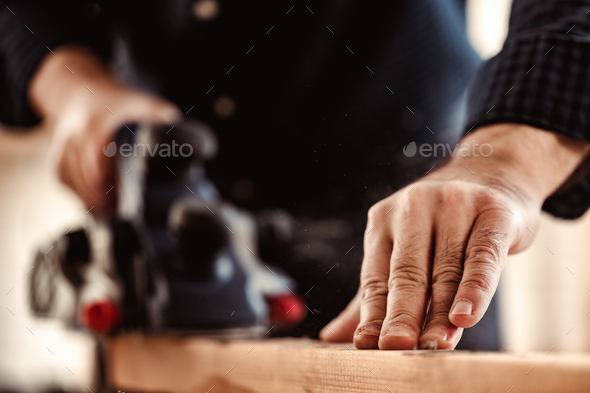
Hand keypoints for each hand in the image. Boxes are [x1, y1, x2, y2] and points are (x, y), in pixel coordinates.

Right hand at [30, 46, 180, 209]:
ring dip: (93, 200)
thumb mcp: (132, 99)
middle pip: (87, 179)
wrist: (76, 92)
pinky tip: (96, 204)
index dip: (112, 185)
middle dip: (105, 197)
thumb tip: (173, 116)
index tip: (127, 199)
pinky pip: (65, 182)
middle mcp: (73, 140)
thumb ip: (152, 108)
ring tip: (114, 211)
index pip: (98, 165)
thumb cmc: (108, 100)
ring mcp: (62, 150)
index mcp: (93, 128)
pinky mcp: (58, 159)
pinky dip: (80, 194)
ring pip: (75, 183)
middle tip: (125, 210)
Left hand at [320, 124, 588, 349]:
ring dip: (440, 312)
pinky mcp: (493, 212)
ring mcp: (454, 206)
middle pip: (407, 272)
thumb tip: (332, 337)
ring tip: (434, 344)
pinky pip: (482, 256)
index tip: (367, 346)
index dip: (372, 312)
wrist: (490, 176)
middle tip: (394, 347)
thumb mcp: (402, 250)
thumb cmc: (440, 226)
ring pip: (446, 270)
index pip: (376, 274)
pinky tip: (465, 317)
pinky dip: (474, 289)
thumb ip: (373, 294)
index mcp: (383, 219)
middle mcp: (413, 208)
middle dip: (401, 313)